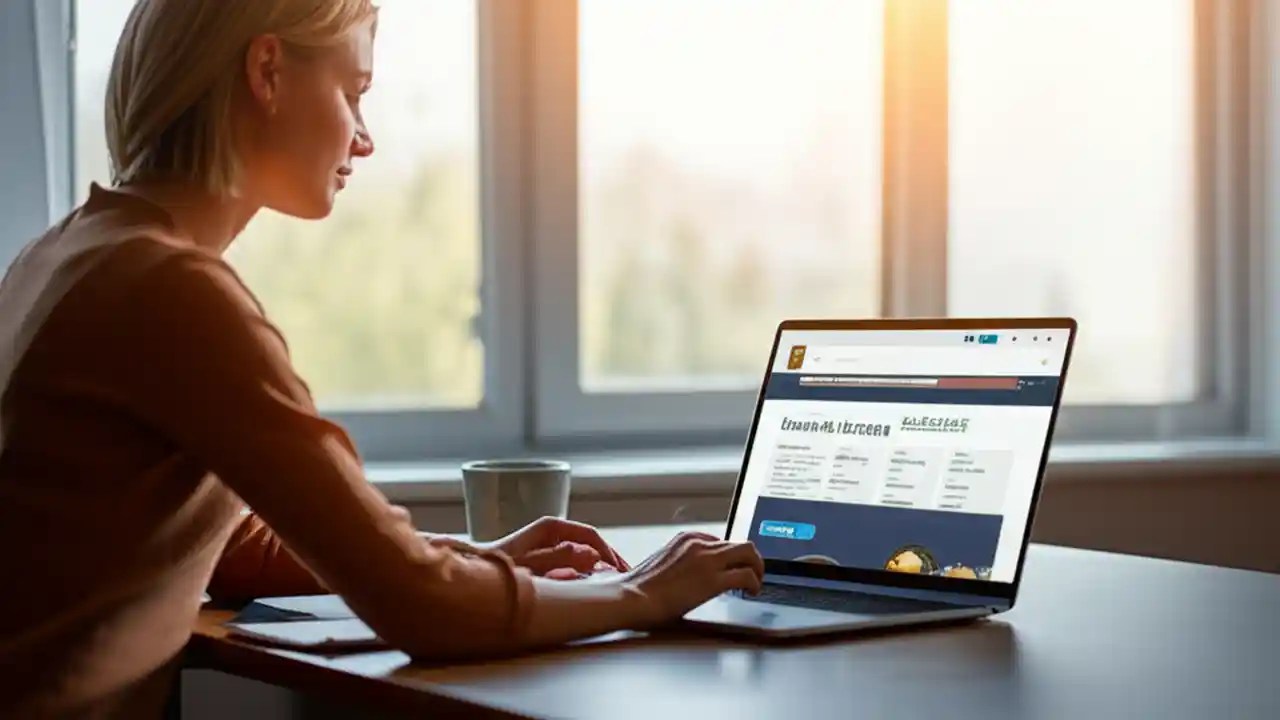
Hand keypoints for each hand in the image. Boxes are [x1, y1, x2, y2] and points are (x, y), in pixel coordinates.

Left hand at [486, 516, 630, 577]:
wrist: (469, 580)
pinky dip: (585, 575)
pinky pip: (571, 566)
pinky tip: (590, 588)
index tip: (622, 572)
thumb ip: (559, 559)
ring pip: (582, 555)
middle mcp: (550, 533)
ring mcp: (547, 547)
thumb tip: (591, 554)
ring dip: (598, 569)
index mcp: (550, 528)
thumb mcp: (528, 566)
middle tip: (627, 580)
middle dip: (608, 561)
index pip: (590, 536)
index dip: (609, 553)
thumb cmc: (494, 572)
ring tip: (613, 586)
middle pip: (590, 544)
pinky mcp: (543, 561)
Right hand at [620, 531, 763, 626]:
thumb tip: (690, 576)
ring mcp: (707, 559)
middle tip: (753, 574)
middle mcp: (698, 543)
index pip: (720, 541)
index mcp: (685, 538)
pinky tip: (751, 592)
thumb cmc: (639, 589)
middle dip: (751, 559)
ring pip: (748, 553)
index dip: (730, 557)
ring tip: (755, 584)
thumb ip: (680, 563)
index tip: (732, 568)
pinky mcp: (713, 579)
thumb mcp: (662, 564)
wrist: (631, 598)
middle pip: (740, 543)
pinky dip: (754, 583)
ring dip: (757, 569)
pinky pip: (746, 575)